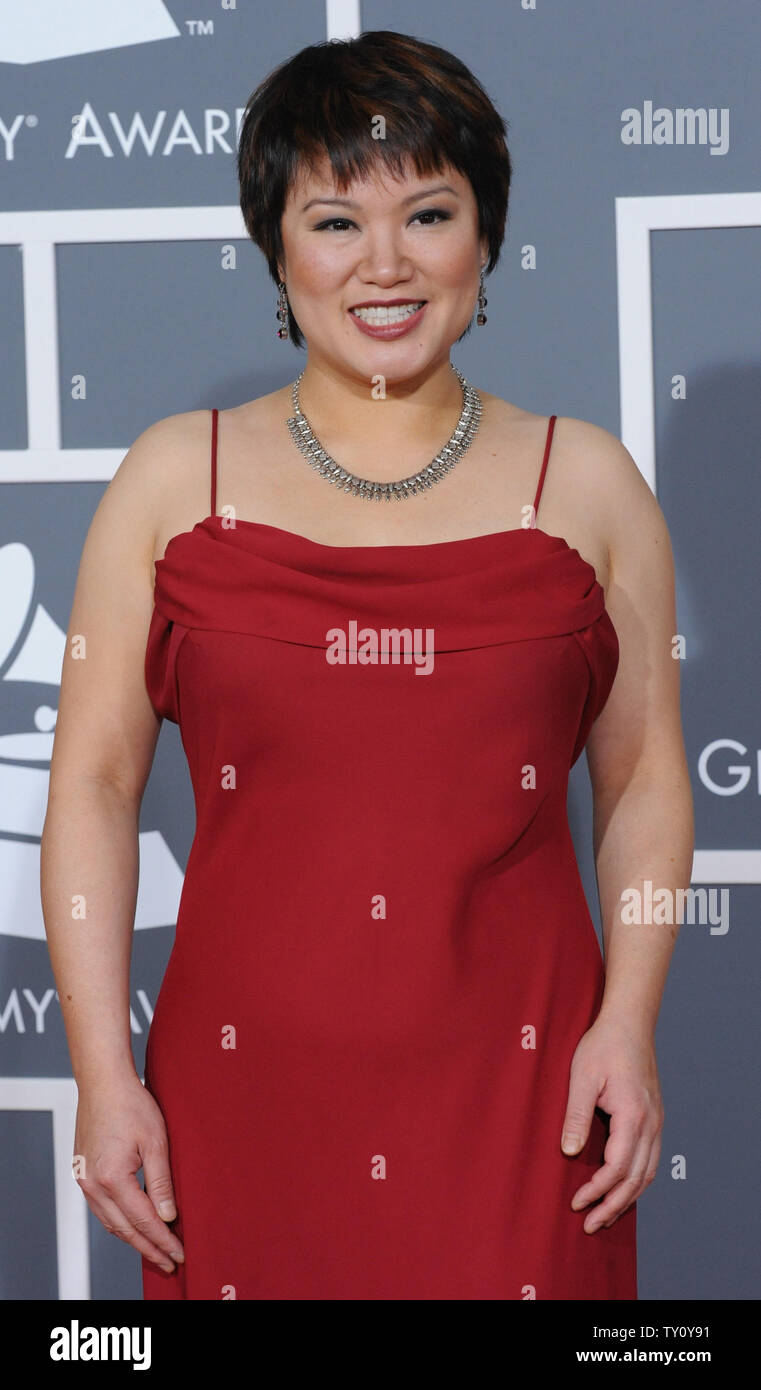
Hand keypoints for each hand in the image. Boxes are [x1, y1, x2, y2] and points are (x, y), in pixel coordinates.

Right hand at [74, 1073, 184, 1273]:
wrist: (103, 1082)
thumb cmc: (131, 1104)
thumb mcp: (156, 1141)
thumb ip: (161, 1182)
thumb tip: (167, 1217)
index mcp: (112, 1178)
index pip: (143, 1221)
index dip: (163, 1240)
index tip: (179, 1254)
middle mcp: (92, 1185)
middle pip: (124, 1229)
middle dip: (149, 1248)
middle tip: (170, 1262)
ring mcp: (84, 1180)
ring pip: (110, 1223)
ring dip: (133, 1239)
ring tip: (155, 1250)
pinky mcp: (83, 1174)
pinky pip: (101, 1209)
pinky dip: (119, 1222)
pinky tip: (134, 1226)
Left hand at [560, 1018, 663, 1232]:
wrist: (630, 1023)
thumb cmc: (603, 1046)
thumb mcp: (581, 1077)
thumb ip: (576, 1115)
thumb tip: (568, 1152)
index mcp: (633, 1114)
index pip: (618, 1167)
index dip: (598, 1190)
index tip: (576, 1203)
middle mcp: (651, 1123)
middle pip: (637, 1178)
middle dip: (612, 1205)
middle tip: (589, 1225)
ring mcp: (656, 1121)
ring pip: (647, 1173)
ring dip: (627, 1198)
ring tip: (604, 1216)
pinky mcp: (654, 1118)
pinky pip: (650, 1160)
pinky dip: (637, 1182)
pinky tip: (621, 1190)